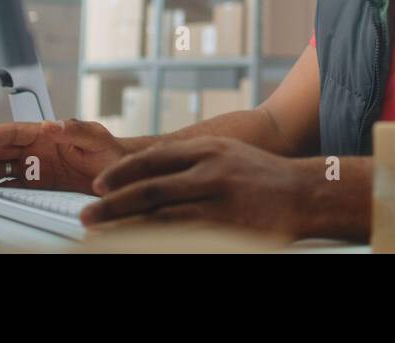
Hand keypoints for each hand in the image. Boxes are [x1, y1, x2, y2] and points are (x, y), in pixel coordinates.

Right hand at [0, 119, 124, 193]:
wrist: (120, 172)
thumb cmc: (109, 150)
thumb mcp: (96, 137)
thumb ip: (75, 130)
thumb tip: (51, 125)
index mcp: (45, 132)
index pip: (11, 133)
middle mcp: (36, 147)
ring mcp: (34, 165)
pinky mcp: (37, 182)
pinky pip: (8, 183)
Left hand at [81, 137, 309, 236]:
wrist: (306, 193)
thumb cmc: (263, 176)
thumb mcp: (227, 154)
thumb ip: (191, 160)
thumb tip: (149, 171)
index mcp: (207, 149)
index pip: (153, 158)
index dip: (122, 173)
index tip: (99, 185)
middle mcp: (210, 169)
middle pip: (148, 187)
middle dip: (113, 203)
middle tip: (87, 214)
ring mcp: (219, 198)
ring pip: (160, 214)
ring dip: (126, 225)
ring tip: (101, 234)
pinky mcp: (228, 224)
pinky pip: (183, 234)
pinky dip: (156, 240)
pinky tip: (139, 245)